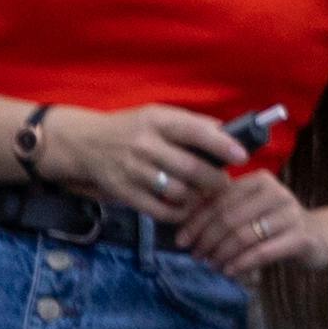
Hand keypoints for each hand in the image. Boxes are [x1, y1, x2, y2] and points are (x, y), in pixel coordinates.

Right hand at [33, 103, 243, 221]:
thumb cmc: (132, 128)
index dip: (222, 145)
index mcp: (158, 121)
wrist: (85, 143)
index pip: (195, 132)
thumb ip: (192, 124)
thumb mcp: (159, 115)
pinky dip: (179, 213)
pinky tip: (186, 208)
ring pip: (177, 192)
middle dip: (215, 180)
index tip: (242, 156)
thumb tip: (230, 134)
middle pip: (190, 168)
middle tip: (224, 184)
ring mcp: (133, 171)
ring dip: (199, 198)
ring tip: (205, 196)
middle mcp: (145, 145)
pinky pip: (159, 210)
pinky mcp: (125, 193)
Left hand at [174, 164, 327, 276]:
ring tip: (211, 265)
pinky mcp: (299, 237)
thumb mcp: (250, 208)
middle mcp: (276, 192)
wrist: (317, 236)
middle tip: (196, 256)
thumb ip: (223, 208)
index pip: (219, 199)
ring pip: (243, 236)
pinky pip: (262, 252)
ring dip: (221, 254)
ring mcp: (289, 214)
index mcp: (259, 180)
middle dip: (207, 239)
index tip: (181, 240)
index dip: (197, 221)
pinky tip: (229, 271)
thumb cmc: (274, 223)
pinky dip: (241, 264)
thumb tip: (182, 218)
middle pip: (229, 217)